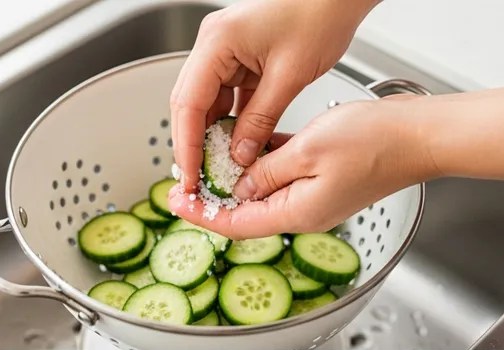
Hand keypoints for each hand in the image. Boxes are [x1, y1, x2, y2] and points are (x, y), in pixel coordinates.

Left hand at [169, 84, 503, 238]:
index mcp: (299, 213)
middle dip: (215, 199)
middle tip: (185, 182)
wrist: (418, 137)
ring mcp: (318, 198)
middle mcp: (307, 212)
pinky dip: (264, 165)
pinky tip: (248, 146)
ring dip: (238, 180)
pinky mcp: (328, 181)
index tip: (175, 201)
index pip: (237, 225)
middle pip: (248, 214)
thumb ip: (267, 169)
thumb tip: (239, 185)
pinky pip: (286, 178)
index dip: (202, 214)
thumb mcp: (306, 150)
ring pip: (266, 194)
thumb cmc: (374, 144)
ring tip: (209, 162)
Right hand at [170, 0, 378, 189]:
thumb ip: (261, 118)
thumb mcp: (290, 76)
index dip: (186, 143)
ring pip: (209, 103)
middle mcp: (215, 45)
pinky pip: (229, 97)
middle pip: (191, 103)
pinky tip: (238, 147)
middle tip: (200, 179)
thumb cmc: (318, 16)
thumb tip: (241, 154)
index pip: (188, 102)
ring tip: (219, 169)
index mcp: (218, 41)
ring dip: (213, 135)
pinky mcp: (243, 59)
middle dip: (193, 143)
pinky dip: (232, 123)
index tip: (191, 174)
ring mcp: (227, 52)